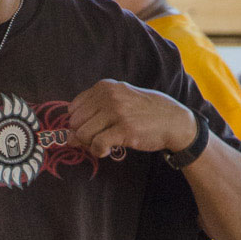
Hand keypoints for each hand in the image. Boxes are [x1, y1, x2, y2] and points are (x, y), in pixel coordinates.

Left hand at [68, 79, 198, 158]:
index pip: (73, 108)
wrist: (173, 121)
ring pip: (83, 134)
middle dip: (83, 135)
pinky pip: (97, 145)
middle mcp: (109, 96)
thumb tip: (67, 138)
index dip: (80, 123)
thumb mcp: (119, 101)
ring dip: (90, 144)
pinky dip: (98, 151)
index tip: (93, 128)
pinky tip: (108, 150)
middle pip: (75, 123)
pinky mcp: (124, 130)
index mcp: (105, 87)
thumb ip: (93, 115)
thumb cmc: (144, 112)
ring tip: (104, 144)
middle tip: (98, 138)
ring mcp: (117, 112)